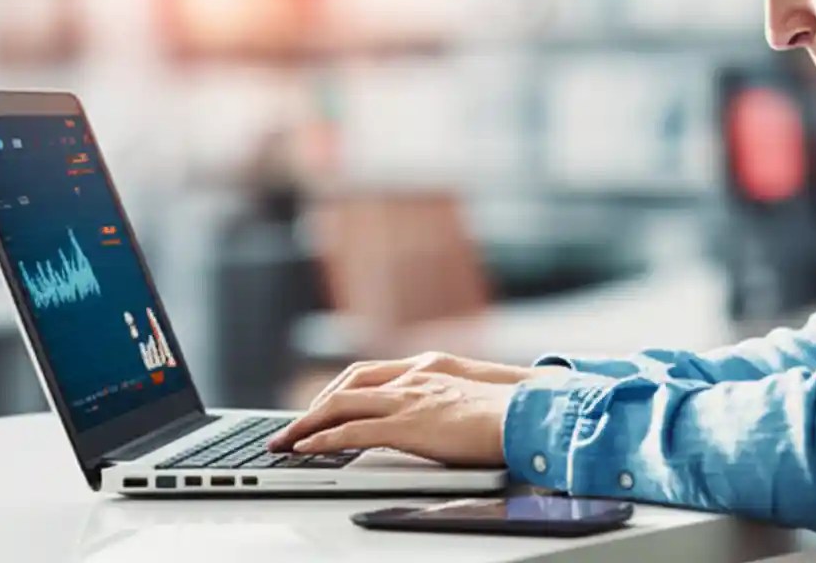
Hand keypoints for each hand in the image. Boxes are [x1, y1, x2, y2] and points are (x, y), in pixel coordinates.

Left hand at [267, 371, 515, 466]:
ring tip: (286, 441)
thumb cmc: (514, 410)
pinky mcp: (407, 425)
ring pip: (340, 404)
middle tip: (294, 426)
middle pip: (348, 384)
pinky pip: (352, 431)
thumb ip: (453, 399)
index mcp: (429, 365)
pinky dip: (323, 439)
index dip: (341, 389)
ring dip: (306, 423)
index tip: (323, 405)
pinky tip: (307, 449)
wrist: (530, 413)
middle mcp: (413, 375)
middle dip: (315, 405)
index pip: (370, 372)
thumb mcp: (477, 395)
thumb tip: (449, 415)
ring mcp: (409, 398)